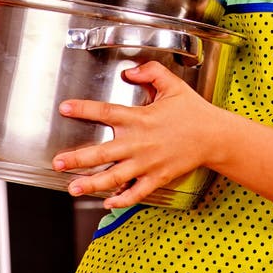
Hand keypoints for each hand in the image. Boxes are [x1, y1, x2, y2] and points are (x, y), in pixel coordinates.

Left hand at [52, 61, 220, 207]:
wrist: (215, 136)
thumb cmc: (193, 111)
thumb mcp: (173, 84)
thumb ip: (150, 72)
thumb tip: (129, 71)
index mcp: (140, 118)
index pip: (106, 112)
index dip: (83, 109)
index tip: (65, 109)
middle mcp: (139, 143)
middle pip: (102, 153)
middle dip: (77, 159)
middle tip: (58, 162)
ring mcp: (147, 163)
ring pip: (114, 177)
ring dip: (92, 184)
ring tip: (73, 188)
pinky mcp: (157, 177)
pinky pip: (136, 193)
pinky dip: (121, 200)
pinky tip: (108, 201)